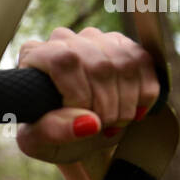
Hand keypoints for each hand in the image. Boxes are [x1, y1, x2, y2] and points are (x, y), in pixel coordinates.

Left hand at [14, 26, 159, 165]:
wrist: (71, 132)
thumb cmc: (47, 133)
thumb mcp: (38, 140)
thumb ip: (53, 131)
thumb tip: (89, 123)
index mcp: (34, 55)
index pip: (65, 61)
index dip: (80, 95)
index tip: (81, 118)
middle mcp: (64, 39)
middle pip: (100, 66)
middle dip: (106, 107)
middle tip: (100, 128)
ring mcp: (95, 39)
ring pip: (126, 64)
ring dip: (126, 104)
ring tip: (113, 122)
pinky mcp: (123, 46)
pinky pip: (145, 64)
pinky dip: (144, 95)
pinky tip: (131, 110)